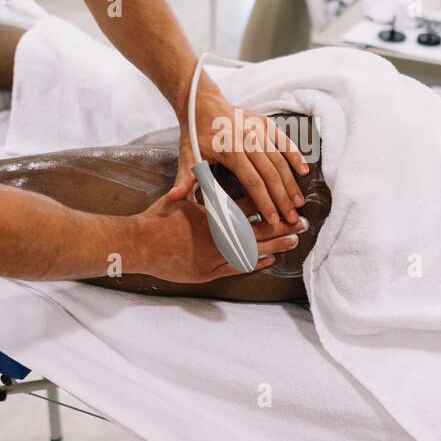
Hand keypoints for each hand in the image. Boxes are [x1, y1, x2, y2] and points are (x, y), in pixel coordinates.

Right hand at [134, 185, 306, 283]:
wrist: (140, 247)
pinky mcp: (209, 272)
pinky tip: (270, 259)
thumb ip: (195, 184)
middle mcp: (218, 236)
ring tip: (294, 240)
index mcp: (212, 215)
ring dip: (275, 245)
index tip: (285, 201)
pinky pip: (239, 268)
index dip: (269, 204)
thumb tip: (209, 168)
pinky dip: (256, 262)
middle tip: (301, 222)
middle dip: (281, 226)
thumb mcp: (178, 198)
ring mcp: (215, 256)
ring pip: (253, 251)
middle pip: (257, 230)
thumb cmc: (157, 220)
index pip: (247, 208)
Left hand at [176, 77, 308, 225]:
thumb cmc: (194, 133)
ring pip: (280, 160)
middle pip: (271, 173)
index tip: (273, 220)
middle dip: (283, 198)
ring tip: (299, 202)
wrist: (202, 102)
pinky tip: (304, 171)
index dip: (264, 202)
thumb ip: (184, 179)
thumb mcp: (187, 156)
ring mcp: (259, 129)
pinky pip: (285, 141)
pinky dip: (295, 156)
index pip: (253, 181)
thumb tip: (174, 198)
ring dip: (291, 182)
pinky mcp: (266, 122)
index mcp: (230, 150)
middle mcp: (248, 138)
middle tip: (292, 218)